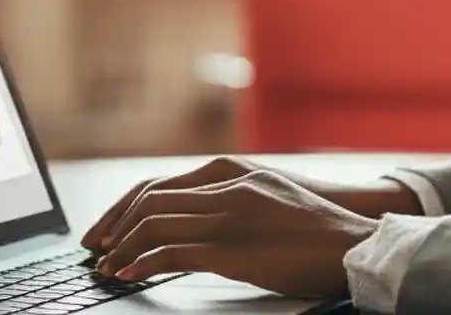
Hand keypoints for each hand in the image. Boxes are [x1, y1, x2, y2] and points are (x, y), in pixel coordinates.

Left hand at [92, 169, 378, 297]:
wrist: (355, 243)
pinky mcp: (232, 248)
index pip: (161, 184)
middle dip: (115, 225)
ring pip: (156, 225)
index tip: (108, 227)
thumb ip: (235, 203)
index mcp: (232, 174)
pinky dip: (144, 263)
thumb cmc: (318, 231)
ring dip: (123, 247)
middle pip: (150, 200)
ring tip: (106, 267)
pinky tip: (130, 275)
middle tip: (95, 248)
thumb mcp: (271, 201)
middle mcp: (225, 188)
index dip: (127, 206)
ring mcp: (227, 217)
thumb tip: (201, 222)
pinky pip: (173, 253)